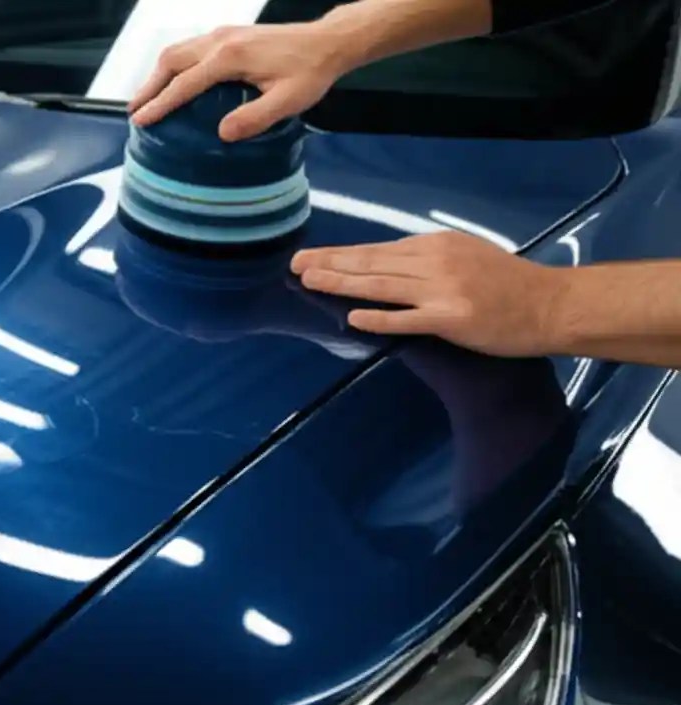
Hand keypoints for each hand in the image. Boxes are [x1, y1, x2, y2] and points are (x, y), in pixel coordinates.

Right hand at [128, 23, 352, 141]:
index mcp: (230, 57)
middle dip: (149, 86)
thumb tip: (222, 134)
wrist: (327, 42)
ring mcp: (223, 33)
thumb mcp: (288, 101)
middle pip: (171, 61)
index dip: (161, 104)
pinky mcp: (229, 34)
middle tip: (135, 112)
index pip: (185, 83)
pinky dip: (174, 66)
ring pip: (177, 51)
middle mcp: (220, 40)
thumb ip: (255, 118)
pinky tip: (174, 82)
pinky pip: (190, 48)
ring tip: (147, 99)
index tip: (141, 121)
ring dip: (158, 74)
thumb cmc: (310, 72)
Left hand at [290, 232, 568, 357]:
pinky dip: (379, 317)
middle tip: (296, 265)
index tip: (312, 256)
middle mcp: (434, 261)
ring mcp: (442, 290)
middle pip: (372, 263)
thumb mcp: (466, 255)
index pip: (378, 249)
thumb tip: (386, 264)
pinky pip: (407, 319)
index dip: (342, 253)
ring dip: (342, 283)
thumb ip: (428, 259)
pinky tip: (353, 317)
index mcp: (435, 244)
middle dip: (331, 263)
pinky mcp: (451, 318)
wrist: (551, 304)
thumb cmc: (509, 283)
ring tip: (310, 281)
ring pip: (381, 285)